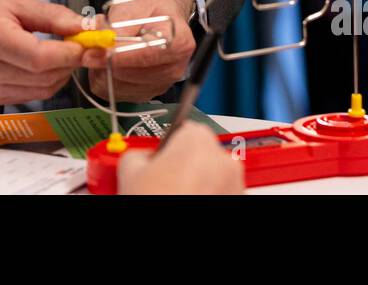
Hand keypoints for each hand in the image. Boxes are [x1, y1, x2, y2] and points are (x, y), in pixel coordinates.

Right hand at [0, 0, 85, 106]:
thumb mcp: (14, 0)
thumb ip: (52, 15)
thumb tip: (83, 27)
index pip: (40, 58)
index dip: (70, 55)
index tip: (89, 45)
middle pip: (44, 77)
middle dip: (70, 63)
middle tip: (81, 46)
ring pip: (41, 91)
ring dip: (59, 74)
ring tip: (60, 52)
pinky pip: (28, 95)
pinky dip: (42, 82)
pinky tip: (39, 64)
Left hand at [84, 0, 195, 101]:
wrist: (159, 12)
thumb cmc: (151, 5)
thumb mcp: (137, 1)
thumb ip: (122, 21)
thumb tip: (109, 39)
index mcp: (178, 42)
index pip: (147, 55)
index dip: (120, 55)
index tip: (100, 49)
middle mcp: (173, 68)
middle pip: (130, 74)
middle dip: (107, 59)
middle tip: (94, 42)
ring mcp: (159, 84)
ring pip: (117, 86)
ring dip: (103, 68)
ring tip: (105, 48)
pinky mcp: (143, 93)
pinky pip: (113, 93)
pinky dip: (103, 77)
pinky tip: (108, 60)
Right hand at [117, 123, 244, 194]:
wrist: (172, 241)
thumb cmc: (157, 201)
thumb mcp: (130, 171)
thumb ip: (136, 153)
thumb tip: (139, 157)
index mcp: (197, 139)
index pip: (181, 127)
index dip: (165, 145)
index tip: (157, 158)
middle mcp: (222, 157)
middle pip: (198, 150)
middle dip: (180, 163)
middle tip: (160, 182)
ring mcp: (234, 183)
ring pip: (210, 172)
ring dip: (194, 181)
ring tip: (171, 195)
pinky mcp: (237, 200)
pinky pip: (219, 191)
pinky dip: (206, 195)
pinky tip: (184, 201)